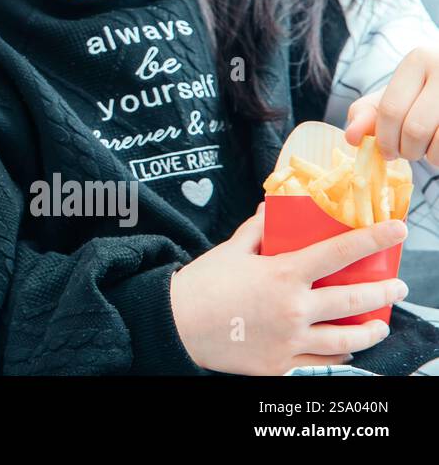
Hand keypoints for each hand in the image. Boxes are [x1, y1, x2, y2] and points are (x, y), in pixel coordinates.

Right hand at [168, 203, 408, 374]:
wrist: (176, 323)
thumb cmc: (202, 283)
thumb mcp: (231, 250)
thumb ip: (257, 230)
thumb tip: (271, 207)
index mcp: (282, 274)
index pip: (338, 252)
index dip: (372, 239)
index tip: (398, 231)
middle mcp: (293, 308)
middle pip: (353, 301)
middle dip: (383, 293)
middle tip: (398, 287)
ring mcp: (289, 340)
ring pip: (346, 340)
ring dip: (370, 331)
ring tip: (380, 324)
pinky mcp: (281, 365)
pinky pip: (322, 363)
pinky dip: (341, 356)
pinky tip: (347, 349)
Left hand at [344, 45, 438, 161]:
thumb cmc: (426, 93)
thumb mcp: (395, 95)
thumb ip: (368, 114)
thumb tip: (351, 138)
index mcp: (419, 59)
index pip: (390, 110)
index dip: (384, 140)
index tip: (387, 151)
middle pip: (415, 128)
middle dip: (406, 151)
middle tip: (409, 152)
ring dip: (430, 157)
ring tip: (429, 150)